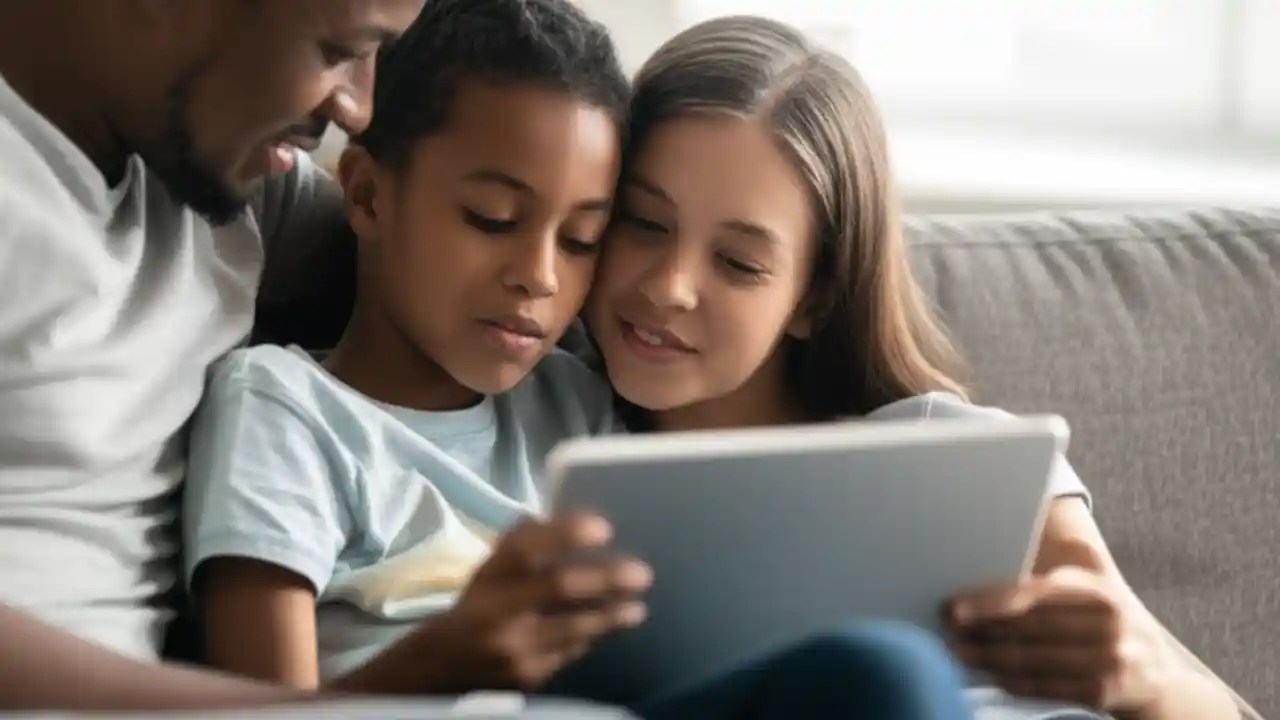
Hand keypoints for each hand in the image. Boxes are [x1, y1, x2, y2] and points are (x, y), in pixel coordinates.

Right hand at [424, 512, 651, 690]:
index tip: (603, 528)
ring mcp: (513, 647)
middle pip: (559, 586)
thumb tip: (580, 523)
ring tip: (636, 609)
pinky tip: (607, 628)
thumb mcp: (491, 571)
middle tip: (641, 574)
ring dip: (612, 617)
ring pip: (574, 627)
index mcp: (489, 575)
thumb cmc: (478, 606)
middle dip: (606, 578)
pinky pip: (571, 652)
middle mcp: (497, 609)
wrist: (442, 666)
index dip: (565, 533)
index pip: (525, 546)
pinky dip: (591, 637)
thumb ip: (527, 547)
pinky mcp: (528, 676)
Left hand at [947, 566, 1178, 714]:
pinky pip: (1044, 685)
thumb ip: (1052, 579)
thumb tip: (991, 569)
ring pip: (1031, 658)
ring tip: (958, 651)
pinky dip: (1011, 680)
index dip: (990, 599)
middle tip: (948, 627)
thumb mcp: (1094, 590)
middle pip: (1028, 626)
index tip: (955, 605)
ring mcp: (1108, 659)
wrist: (1157, 674)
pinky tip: (989, 674)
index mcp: (1099, 588)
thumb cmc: (1108, 623)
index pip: (1035, 591)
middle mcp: (1107, 621)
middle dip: (981, 627)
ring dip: (986, 656)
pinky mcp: (1103, 692)